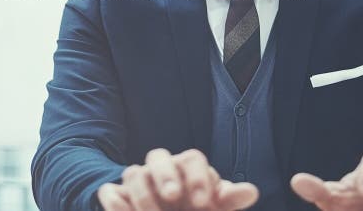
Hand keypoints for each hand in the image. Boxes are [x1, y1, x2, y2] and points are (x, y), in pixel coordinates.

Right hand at [97, 148, 258, 210]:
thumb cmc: (192, 208)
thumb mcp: (211, 207)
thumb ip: (227, 200)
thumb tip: (251, 192)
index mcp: (187, 169)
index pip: (192, 160)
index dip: (198, 178)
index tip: (203, 203)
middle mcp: (161, 170)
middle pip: (158, 156)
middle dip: (166, 175)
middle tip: (173, 197)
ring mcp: (137, 181)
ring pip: (133, 172)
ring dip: (143, 194)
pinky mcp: (117, 196)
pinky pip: (110, 191)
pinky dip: (116, 202)